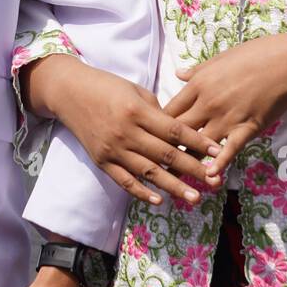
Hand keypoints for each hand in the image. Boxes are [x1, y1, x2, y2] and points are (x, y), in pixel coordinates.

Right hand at [21, 55, 221, 204]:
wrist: (69, 93)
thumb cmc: (106, 86)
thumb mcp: (135, 91)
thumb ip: (157, 111)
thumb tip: (178, 131)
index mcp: (137, 111)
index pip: (174, 131)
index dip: (198, 142)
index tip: (217, 151)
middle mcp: (126, 132)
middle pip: (165, 155)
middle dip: (192, 168)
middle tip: (214, 180)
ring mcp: (113, 149)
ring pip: (148, 173)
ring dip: (173, 187)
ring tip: (194, 197)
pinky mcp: (102, 161)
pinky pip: (124, 181)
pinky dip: (141, 192)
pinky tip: (159, 200)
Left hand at [165, 34, 286, 174]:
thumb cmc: (255, 54)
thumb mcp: (220, 58)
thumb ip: (197, 71)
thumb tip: (177, 74)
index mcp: (198, 84)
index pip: (169, 110)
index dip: (158, 125)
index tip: (152, 137)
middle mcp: (207, 103)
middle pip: (178, 130)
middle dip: (165, 147)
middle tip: (155, 164)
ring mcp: (226, 117)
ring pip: (199, 144)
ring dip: (187, 161)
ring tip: (174, 180)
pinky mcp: (247, 128)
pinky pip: (228, 150)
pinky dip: (218, 164)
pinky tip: (209, 177)